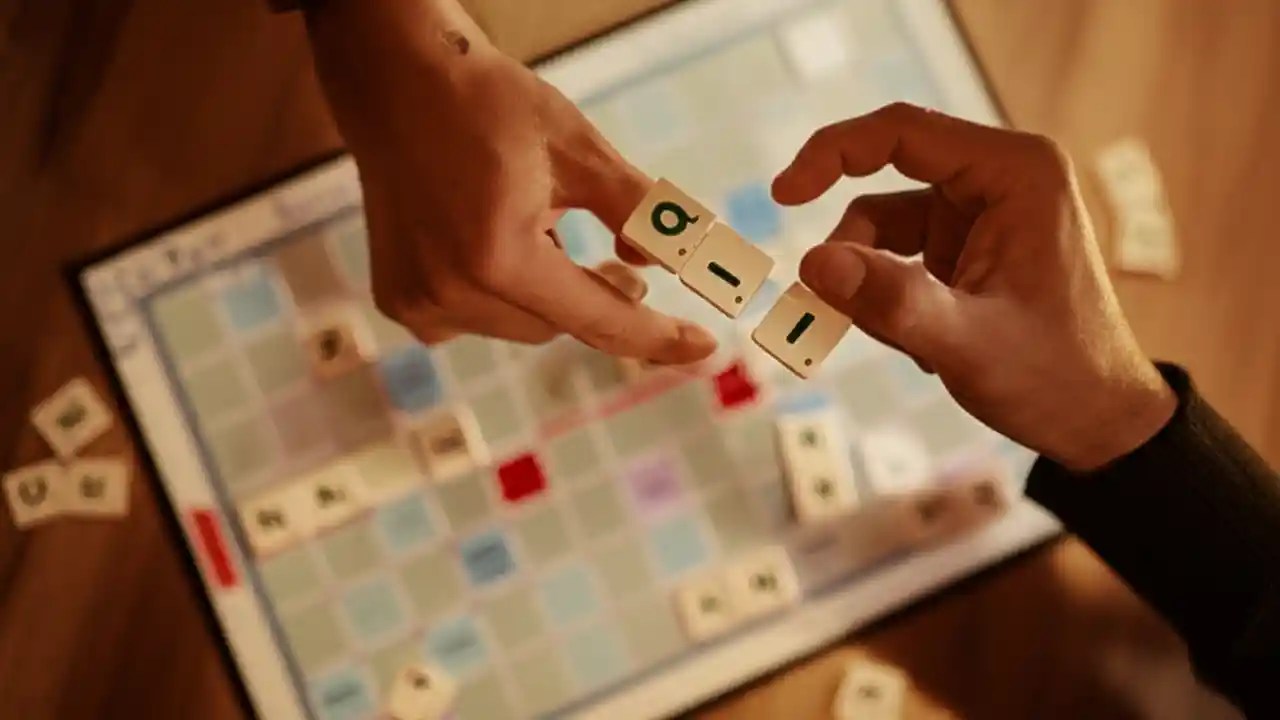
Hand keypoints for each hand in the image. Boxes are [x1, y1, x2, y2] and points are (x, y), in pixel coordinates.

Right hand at [305, 0, 715, 362]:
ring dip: (546, 290)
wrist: (398, 82)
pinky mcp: (400, 300)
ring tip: (539, 227)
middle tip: (622, 262)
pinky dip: (504, 293)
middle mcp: (451, 292)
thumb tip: (676, 264)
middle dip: (595, 297)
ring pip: (521, 324)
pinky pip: (479, 318)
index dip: (655, 336)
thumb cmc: (489, 105)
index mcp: (498, 259)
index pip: (597, 319)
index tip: (702, 348)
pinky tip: (496, 242)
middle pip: (558, 324)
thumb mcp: (579, 151)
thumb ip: (639, 213)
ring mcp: (419, 302)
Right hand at [774, 103, 1175, 470]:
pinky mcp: (969, 250)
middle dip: (855, 249)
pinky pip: (899, 259)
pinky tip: (924, 345)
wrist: (1099, 422)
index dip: (832, 153)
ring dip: (873, 284)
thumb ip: (891, 302)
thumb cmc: (1056, 377)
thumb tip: (813, 265)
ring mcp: (983, 216)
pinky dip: (891, 299)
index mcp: (1016, 174)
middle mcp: (1000, 181)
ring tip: (905, 343)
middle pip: (885, 186)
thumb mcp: (967, 343)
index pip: (902, 132)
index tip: (784, 194)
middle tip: (828, 301)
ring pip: (884, 230)